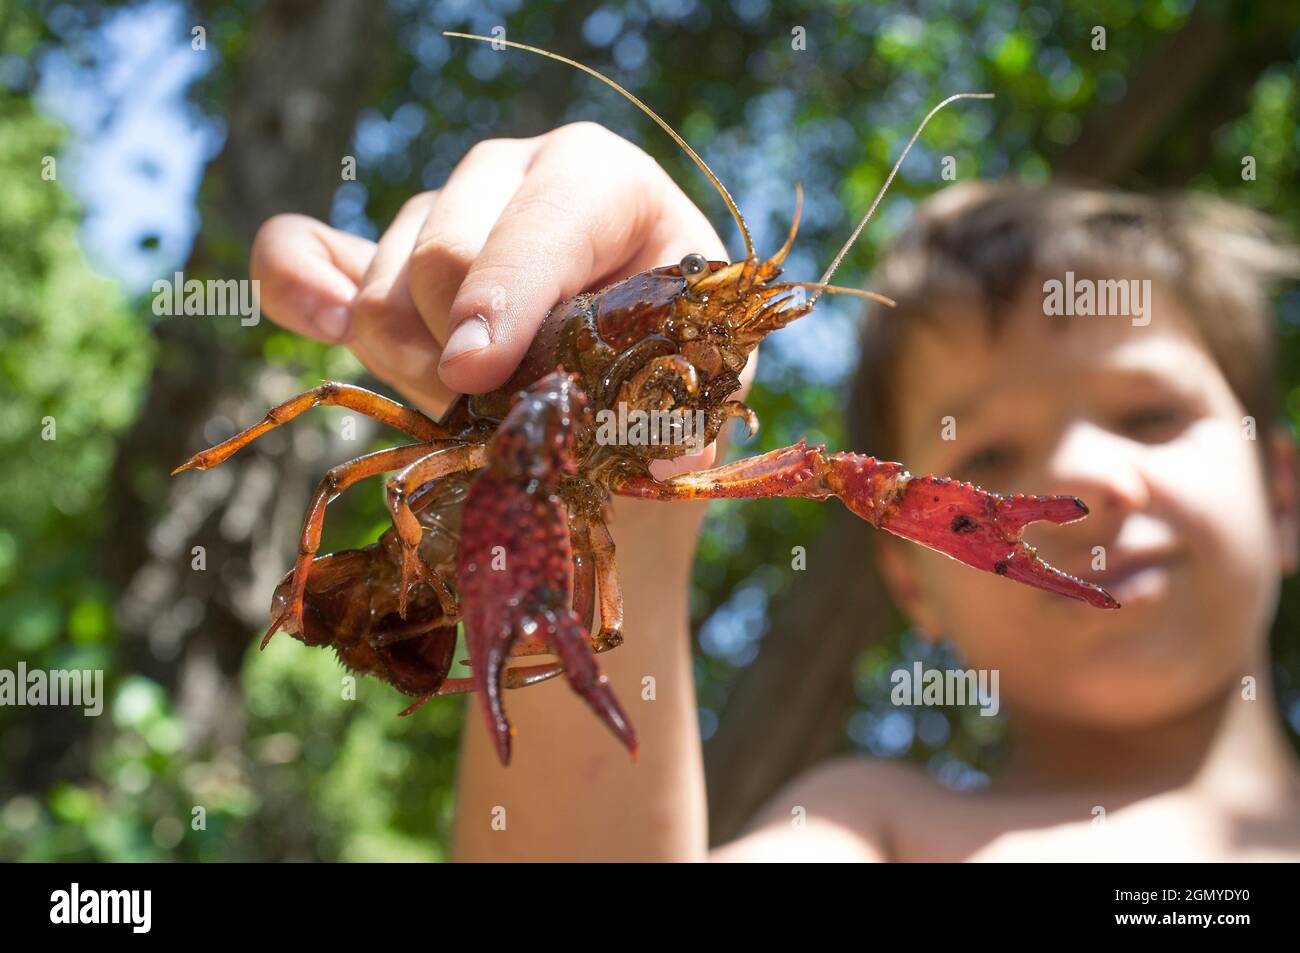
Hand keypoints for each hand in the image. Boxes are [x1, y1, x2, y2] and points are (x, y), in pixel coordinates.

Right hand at [249, 121, 754, 479]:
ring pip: (381, 287)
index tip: (478, 375)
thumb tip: (598, 436)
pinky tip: (323, 326)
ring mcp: (444, 212)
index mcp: (607, 183)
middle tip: (501, 422)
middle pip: (441, 251)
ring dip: (412, 368)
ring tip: (472, 412)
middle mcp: (514, 174)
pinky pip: (300, 254)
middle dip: (460, 355)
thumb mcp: (688, 389)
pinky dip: (295, 288)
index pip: (540, 218)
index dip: (505, 297)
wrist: (631, 412)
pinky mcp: (383, 261)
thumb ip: (648, 395)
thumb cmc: (670, 390)